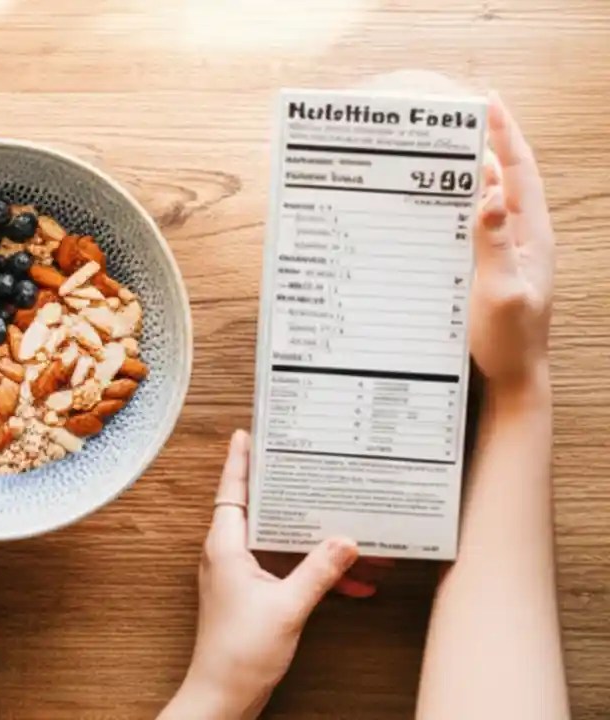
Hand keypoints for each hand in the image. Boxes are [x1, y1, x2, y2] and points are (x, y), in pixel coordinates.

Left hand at [159, 431, 359, 719]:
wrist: (224, 696)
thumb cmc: (240, 653)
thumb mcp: (288, 606)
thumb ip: (319, 570)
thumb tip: (345, 539)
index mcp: (226, 546)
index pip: (232, 491)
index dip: (240, 461)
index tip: (247, 433)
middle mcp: (229, 555)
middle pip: (263, 511)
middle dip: (295, 496)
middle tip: (314, 468)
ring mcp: (241, 576)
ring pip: (283, 544)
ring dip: (317, 543)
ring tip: (356, 533)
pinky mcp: (254, 596)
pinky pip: (289, 571)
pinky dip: (317, 574)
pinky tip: (355, 580)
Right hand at [471, 93, 554, 389]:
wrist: (512, 379)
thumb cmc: (509, 342)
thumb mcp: (502, 293)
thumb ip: (495, 245)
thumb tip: (492, 195)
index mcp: (531, 237)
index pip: (519, 173)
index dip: (505, 135)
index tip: (489, 102)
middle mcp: (522, 238)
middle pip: (507, 177)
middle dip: (488, 141)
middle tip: (462, 115)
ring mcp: (507, 253)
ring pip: (490, 198)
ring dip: (471, 170)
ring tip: (446, 148)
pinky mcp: (490, 268)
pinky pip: (476, 223)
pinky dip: (461, 202)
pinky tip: (441, 200)